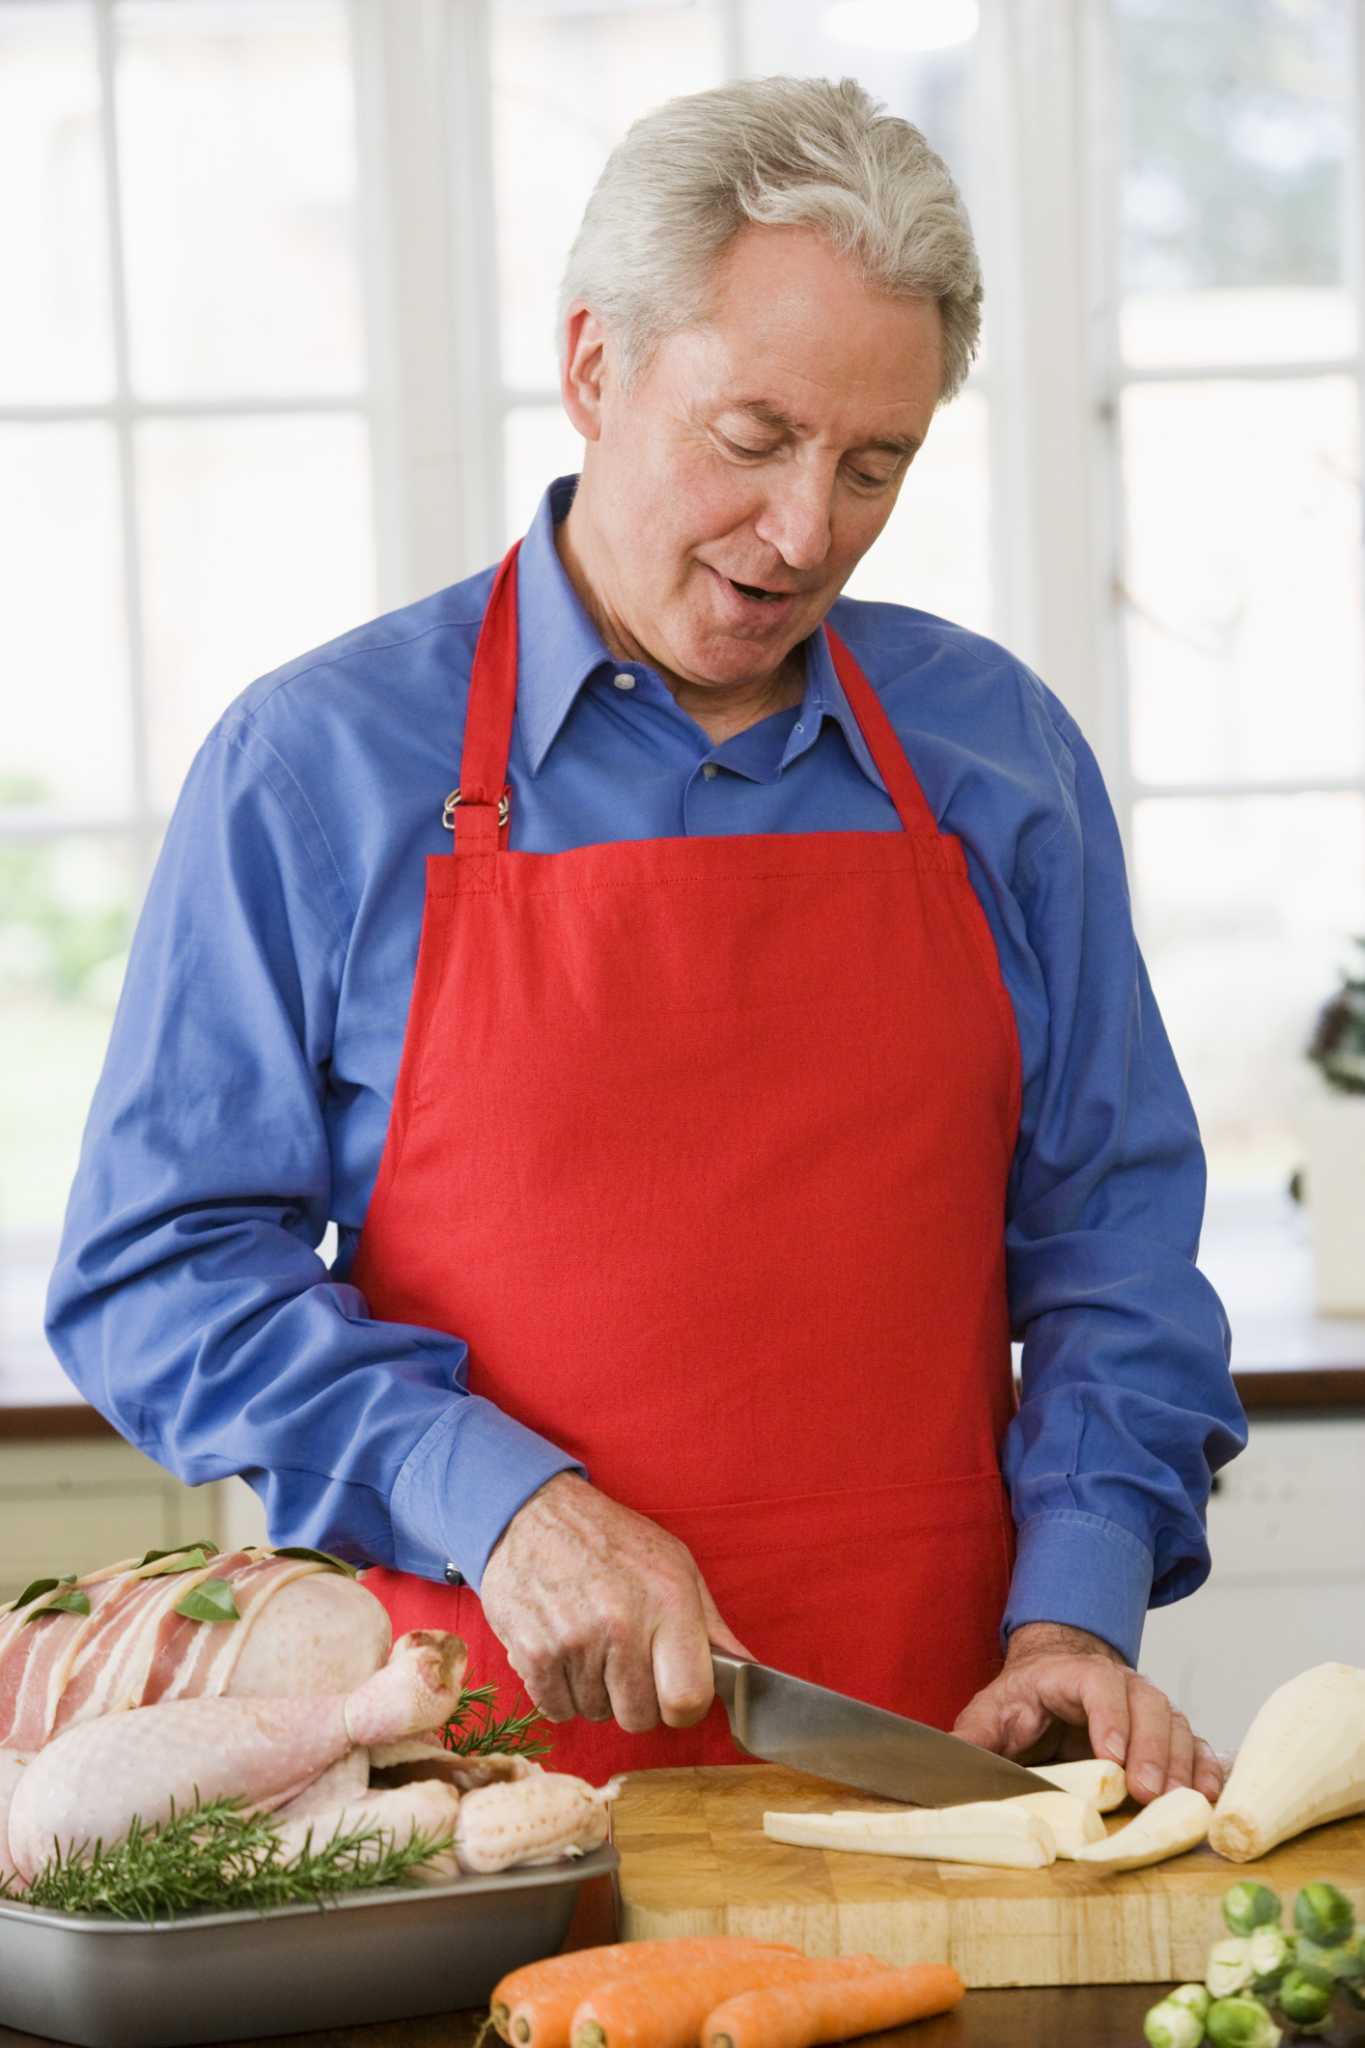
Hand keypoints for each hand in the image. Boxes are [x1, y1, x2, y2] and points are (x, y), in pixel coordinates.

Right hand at [478, 1472, 753, 1733]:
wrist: (532, 1514)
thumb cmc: (612, 1540)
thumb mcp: (674, 1565)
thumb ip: (711, 1626)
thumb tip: (750, 1672)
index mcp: (668, 1603)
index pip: (688, 1700)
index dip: (684, 1709)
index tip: (674, 1694)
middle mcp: (622, 1625)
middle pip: (640, 1718)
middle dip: (637, 1701)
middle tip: (626, 1662)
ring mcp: (574, 1642)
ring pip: (597, 1714)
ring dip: (596, 1693)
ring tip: (590, 1645)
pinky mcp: (533, 1654)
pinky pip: (557, 1710)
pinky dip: (560, 1693)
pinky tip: (563, 1652)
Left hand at [951, 1621, 1224, 1805]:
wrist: (1053, 1681)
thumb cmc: (1021, 1703)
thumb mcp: (989, 1715)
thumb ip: (972, 1739)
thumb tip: (945, 1765)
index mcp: (1073, 1675)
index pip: (1098, 1685)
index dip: (1109, 1718)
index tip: (1111, 1758)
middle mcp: (1121, 1685)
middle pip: (1147, 1705)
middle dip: (1151, 1750)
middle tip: (1148, 1793)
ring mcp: (1149, 1709)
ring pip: (1176, 1724)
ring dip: (1182, 1764)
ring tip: (1181, 1804)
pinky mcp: (1167, 1737)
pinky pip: (1196, 1746)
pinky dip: (1207, 1769)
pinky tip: (1209, 1798)